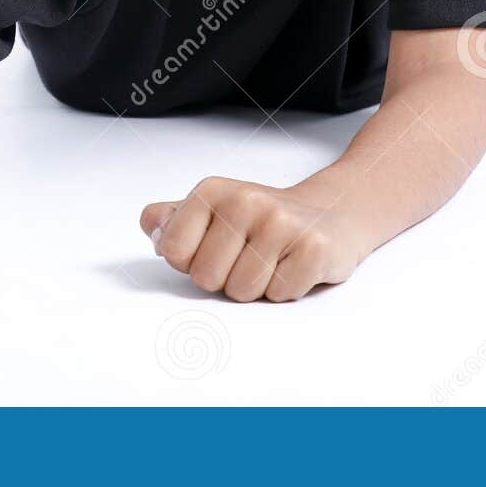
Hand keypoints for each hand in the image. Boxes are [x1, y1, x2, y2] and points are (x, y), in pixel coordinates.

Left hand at [140, 175, 370, 301]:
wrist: (330, 213)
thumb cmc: (260, 220)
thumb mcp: (211, 210)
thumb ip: (170, 219)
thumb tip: (155, 229)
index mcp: (212, 190)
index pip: (174, 253)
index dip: (192, 261)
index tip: (215, 247)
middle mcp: (246, 200)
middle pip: (206, 278)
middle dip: (225, 278)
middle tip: (248, 255)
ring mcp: (282, 223)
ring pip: (242, 292)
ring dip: (256, 286)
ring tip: (272, 260)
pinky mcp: (314, 249)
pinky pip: (279, 295)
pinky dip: (285, 289)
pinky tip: (294, 264)